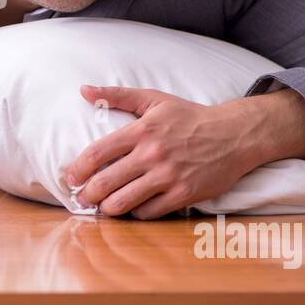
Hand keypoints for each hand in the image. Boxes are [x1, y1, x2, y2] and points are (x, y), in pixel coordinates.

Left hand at [63, 84, 304, 218]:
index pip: (97, 153)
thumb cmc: (190, 116)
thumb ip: (117, 95)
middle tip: (82, 198)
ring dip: (107, 208)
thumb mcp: (154, 99)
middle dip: (87, 194)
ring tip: (103, 207)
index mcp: (142, 130)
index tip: (69, 178)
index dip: (77, 169)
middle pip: (105, 182)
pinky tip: (133, 208)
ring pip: (123, 202)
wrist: (235, 134)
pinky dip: (136, 213)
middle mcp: (152, 154)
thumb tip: (83, 90)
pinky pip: (149, 212)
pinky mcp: (184, 195)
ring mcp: (168, 176)